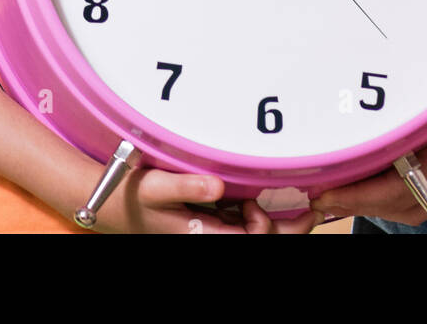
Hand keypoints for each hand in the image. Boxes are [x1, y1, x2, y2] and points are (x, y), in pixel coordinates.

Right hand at [91, 165, 320, 234]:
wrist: (117, 205)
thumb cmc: (134, 197)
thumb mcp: (156, 188)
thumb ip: (186, 186)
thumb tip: (218, 185)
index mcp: (200, 235)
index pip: (245, 241)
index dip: (260, 226)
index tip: (251, 202)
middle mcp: (209, 236)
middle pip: (255, 239)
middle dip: (285, 229)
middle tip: (309, 210)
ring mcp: (211, 229)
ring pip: (252, 232)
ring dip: (275, 222)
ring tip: (299, 206)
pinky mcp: (210, 220)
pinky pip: (241, 223)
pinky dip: (258, 214)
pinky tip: (266, 199)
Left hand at [309, 65, 426, 227]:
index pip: (401, 184)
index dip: (364, 191)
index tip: (330, 189)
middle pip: (393, 201)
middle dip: (353, 201)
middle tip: (312, 195)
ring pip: (400, 203)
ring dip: (366, 202)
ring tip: (330, 194)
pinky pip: (410, 195)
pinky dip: (383, 196)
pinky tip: (366, 185)